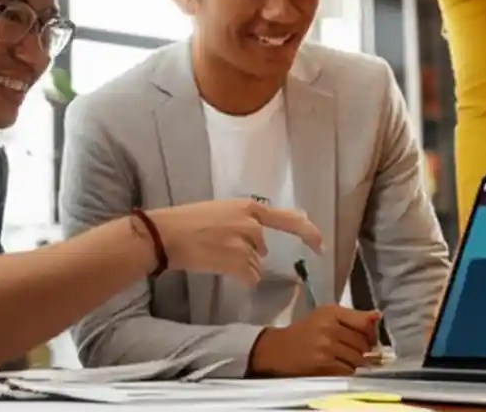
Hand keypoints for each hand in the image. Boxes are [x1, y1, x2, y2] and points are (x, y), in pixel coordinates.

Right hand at [145, 199, 322, 285]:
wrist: (166, 234)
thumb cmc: (188, 221)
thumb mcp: (222, 212)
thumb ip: (246, 222)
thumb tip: (264, 244)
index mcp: (249, 208)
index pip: (289, 220)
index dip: (309, 233)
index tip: (320, 246)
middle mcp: (252, 224)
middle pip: (262, 249)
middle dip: (247, 253)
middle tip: (218, 248)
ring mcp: (246, 244)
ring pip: (254, 265)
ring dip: (238, 266)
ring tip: (211, 254)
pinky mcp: (237, 262)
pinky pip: (249, 278)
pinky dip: (237, 278)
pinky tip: (215, 266)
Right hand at [249, 305, 380, 376]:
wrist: (278, 349)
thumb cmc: (304, 331)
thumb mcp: (325, 316)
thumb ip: (352, 317)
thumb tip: (378, 317)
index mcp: (331, 311)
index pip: (365, 322)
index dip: (372, 334)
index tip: (370, 339)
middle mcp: (329, 326)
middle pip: (363, 343)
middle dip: (363, 350)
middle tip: (352, 351)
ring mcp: (326, 345)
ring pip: (358, 358)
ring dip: (355, 362)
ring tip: (343, 358)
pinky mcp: (323, 363)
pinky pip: (348, 370)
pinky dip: (346, 371)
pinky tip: (337, 366)